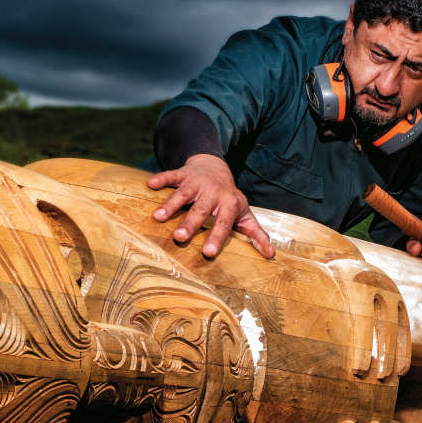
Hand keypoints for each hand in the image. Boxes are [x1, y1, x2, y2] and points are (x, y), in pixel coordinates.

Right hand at [147, 154, 275, 258]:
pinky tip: (150, 185)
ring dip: (170, 204)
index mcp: (229, 203)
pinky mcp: (184, 173)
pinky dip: (161, 178)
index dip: (216, 237)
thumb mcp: (244, 214)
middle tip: (179, 238)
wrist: (215, 167)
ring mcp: (197, 182)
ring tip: (158, 217)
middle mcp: (213, 192)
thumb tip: (271, 255)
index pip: (223, 223)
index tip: (207, 253)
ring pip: (183, 193)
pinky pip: (171, 175)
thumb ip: (256, 234)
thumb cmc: (229, 198)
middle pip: (201, 210)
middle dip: (190, 223)